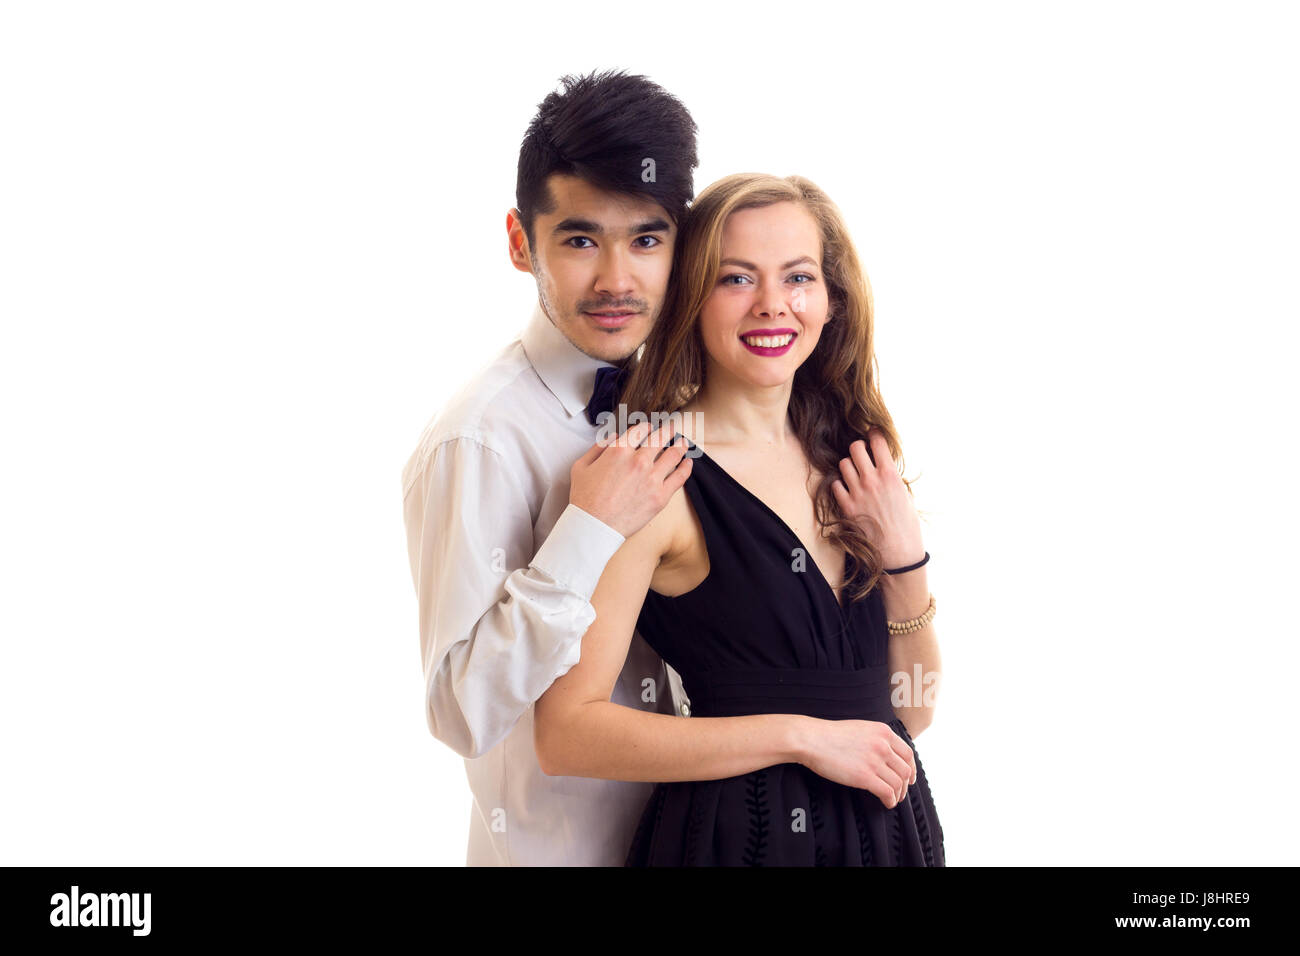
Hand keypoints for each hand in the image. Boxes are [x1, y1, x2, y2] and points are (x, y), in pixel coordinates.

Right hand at [570, 419, 692, 537]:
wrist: (594, 527)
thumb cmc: (585, 499)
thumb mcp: (582, 466)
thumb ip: (597, 448)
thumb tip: (612, 437)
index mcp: (619, 451)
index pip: (639, 430)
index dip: (646, 426)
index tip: (650, 427)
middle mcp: (638, 461)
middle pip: (659, 438)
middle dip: (667, 430)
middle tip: (672, 427)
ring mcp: (652, 479)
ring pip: (673, 454)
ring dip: (680, 445)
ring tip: (683, 442)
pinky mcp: (660, 496)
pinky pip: (680, 477)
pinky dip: (686, 467)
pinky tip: (688, 462)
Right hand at [800, 717, 916, 808]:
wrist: (812, 739)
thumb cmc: (830, 735)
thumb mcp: (860, 728)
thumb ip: (876, 738)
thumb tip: (887, 754)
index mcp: (883, 732)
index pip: (908, 754)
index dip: (911, 769)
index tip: (909, 777)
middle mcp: (883, 745)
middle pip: (905, 770)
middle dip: (905, 784)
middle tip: (900, 792)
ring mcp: (874, 761)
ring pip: (898, 783)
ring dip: (898, 794)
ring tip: (893, 799)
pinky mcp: (865, 776)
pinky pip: (887, 792)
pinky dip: (890, 800)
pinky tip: (886, 803)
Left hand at [831, 429, 924, 567]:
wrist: (898, 552)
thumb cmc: (906, 525)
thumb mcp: (905, 494)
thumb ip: (891, 477)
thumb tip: (882, 464)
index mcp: (890, 474)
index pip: (877, 441)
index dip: (874, 434)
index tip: (873, 434)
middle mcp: (872, 480)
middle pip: (855, 448)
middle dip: (858, 448)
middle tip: (862, 454)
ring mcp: (857, 492)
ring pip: (843, 464)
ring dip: (849, 466)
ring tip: (855, 474)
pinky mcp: (846, 506)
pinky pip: (836, 485)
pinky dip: (840, 484)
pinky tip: (848, 490)